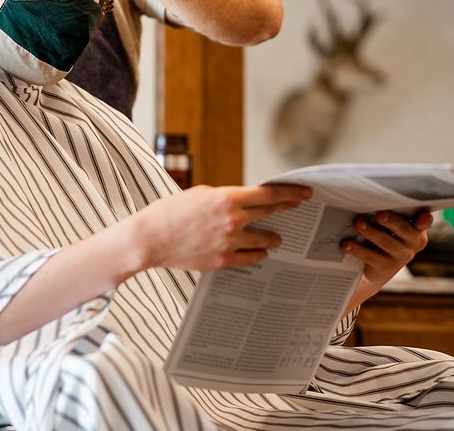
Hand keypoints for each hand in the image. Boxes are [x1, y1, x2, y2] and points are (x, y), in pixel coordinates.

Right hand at [130, 184, 310, 271]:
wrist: (149, 238)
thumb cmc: (169, 212)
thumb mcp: (200, 194)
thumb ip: (225, 197)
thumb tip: (243, 201)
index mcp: (227, 198)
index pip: (268, 194)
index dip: (290, 192)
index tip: (304, 193)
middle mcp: (233, 220)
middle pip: (270, 214)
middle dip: (286, 209)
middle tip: (296, 207)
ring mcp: (229, 242)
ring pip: (264, 239)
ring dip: (273, 237)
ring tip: (277, 238)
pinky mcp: (223, 260)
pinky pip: (251, 258)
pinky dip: (258, 254)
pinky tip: (262, 252)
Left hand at [344, 209, 431, 300]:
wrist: (371, 268)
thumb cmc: (380, 234)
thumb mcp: (386, 224)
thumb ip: (386, 213)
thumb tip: (368, 199)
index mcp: (416, 228)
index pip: (424, 222)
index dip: (424, 219)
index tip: (422, 215)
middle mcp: (413, 242)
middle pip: (403, 229)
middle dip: (391, 220)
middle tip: (379, 213)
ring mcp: (401, 256)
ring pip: (386, 242)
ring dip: (371, 232)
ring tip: (358, 223)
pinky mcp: (386, 267)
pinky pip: (371, 257)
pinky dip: (357, 249)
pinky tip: (346, 244)